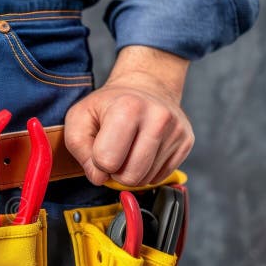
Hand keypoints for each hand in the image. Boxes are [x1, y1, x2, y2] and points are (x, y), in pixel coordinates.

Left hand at [65, 46, 194, 186]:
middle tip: (114, 152)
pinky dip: (146, 170)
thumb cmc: (107, 105)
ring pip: (145, 179)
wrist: (144, 86)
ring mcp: (176, 131)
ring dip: (131, 172)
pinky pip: (160, 177)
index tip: (100, 146)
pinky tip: (143, 150)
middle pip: (130, 176)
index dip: (97, 161)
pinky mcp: (186, 142)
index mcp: (129, 108)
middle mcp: (159, 118)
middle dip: (116, 172)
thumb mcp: (79, 117)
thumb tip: (98, 177)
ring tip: (128, 149)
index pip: (107, 161)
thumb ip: (78, 148)